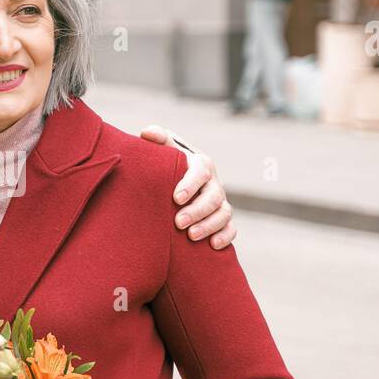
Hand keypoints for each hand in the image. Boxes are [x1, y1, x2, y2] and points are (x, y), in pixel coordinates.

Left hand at [139, 125, 234, 248]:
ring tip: (191, 236)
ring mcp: (220, 202)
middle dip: (198, 210)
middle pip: (214, 196)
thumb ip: (157, 141)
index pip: (201, 171)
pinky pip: (231, 228)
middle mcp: (213, 183)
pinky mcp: (222, 220)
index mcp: (200, 164)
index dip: (191, 184)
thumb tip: (147, 132)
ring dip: (209, 225)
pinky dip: (225, 237)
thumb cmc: (166, 167)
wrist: (171, 187)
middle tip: (178, 222)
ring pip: (224, 213)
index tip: (176, 198)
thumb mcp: (162, 152)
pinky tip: (213, 246)